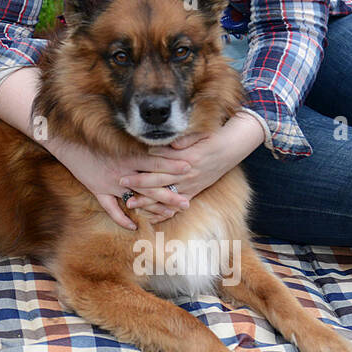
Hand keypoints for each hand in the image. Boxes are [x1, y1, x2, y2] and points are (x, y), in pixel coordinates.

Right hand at [43, 133, 190, 230]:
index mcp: (127, 156)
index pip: (155, 161)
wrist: (67, 142)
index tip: (190, 167)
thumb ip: (136, 140)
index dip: (172, 165)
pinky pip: (111, 208)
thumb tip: (158, 138)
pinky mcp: (97, 190)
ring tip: (169, 214)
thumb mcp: (116, 136)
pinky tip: (133, 227)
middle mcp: (121, 172)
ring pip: (135, 199)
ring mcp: (109, 183)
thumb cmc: (93, 136)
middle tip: (186, 203)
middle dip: (170, 194)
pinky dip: (121, 219)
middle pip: (150, 185)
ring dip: (153, 208)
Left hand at [118, 114, 264, 219]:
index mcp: (186, 159)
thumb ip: (182, 139)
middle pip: (159, 181)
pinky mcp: (193, 192)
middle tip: (121, 183)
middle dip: (139, 184)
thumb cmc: (211, 138)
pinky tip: (151, 218)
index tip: (127, 166)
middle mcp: (187, 174)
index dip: (143, 166)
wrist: (230, 150)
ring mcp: (191, 185)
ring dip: (147, 201)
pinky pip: (177, 205)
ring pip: (166, 196)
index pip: (161, 164)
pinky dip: (164, 212)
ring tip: (130, 205)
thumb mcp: (198, 134)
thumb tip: (169, 141)